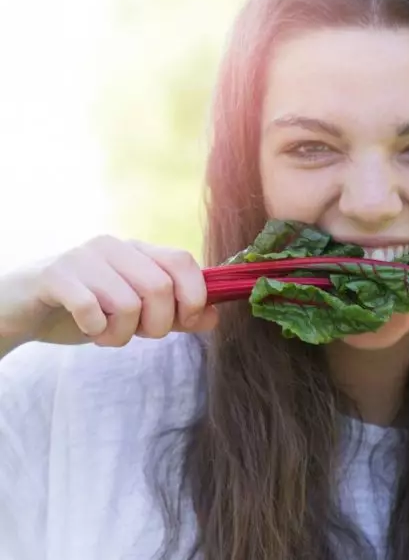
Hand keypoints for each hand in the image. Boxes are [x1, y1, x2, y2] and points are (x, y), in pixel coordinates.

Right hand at [0, 235, 218, 348]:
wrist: (21, 309)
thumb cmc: (86, 310)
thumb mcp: (137, 315)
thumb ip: (176, 314)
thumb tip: (214, 317)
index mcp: (139, 251)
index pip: (183, 261)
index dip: (194, 296)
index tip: (187, 321)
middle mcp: (115, 247)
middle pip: (161, 286)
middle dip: (157, 324)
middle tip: (137, 334)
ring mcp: (84, 257)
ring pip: (128, 302)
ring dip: (120, 334)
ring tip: (105, 334)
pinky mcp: (55, 275)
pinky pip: (90, 307)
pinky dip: (94, 329)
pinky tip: (86, 328)